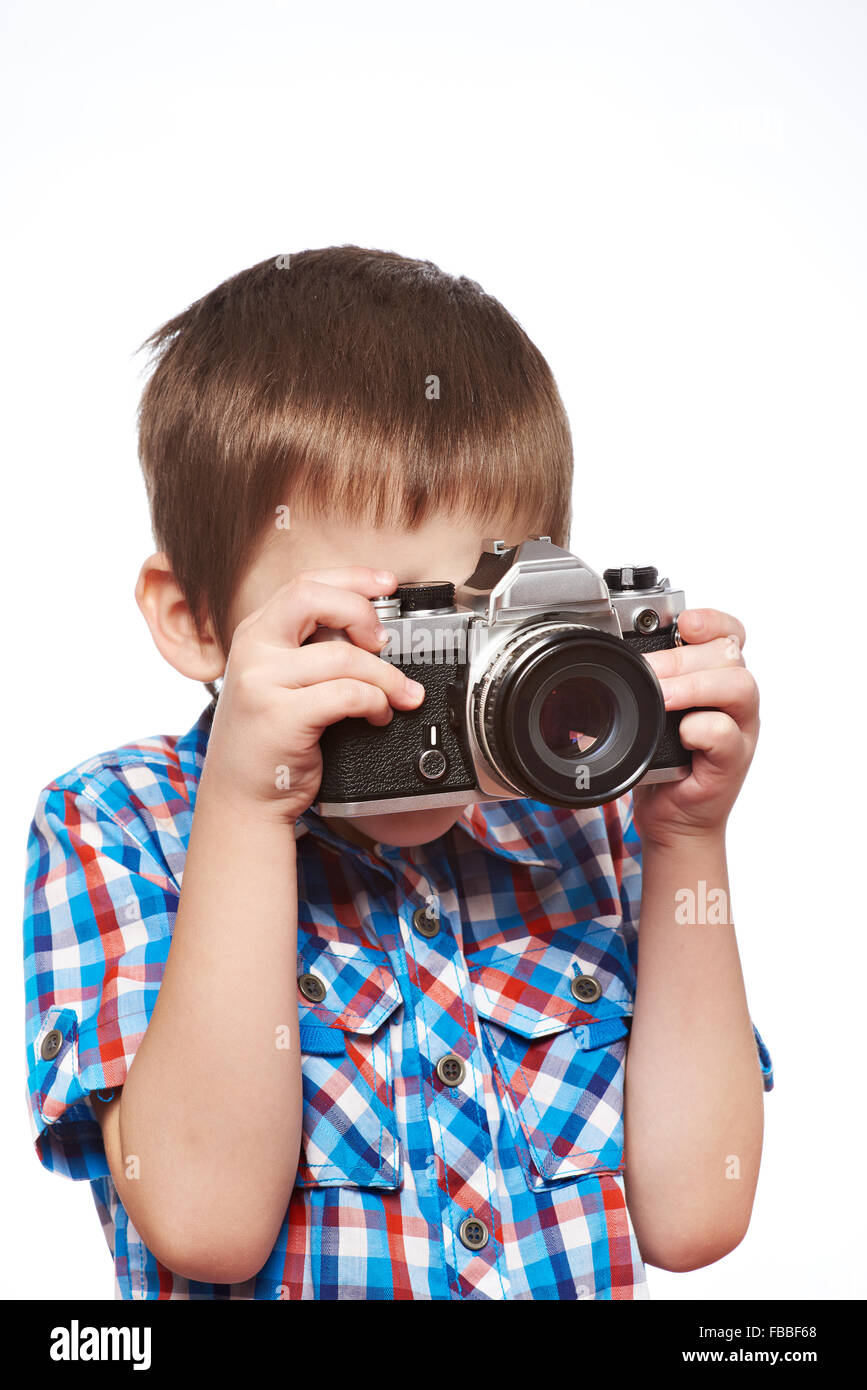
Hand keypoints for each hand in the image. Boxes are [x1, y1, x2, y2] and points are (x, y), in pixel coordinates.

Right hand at [200, 567, 425, 822]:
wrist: (241, 798)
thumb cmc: (270, 741)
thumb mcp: (280, 681)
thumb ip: (311, 651)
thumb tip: (373, 631)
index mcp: (256, 633)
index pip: (305, 583)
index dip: (351, 578)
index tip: (387, 584)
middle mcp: (253, 649)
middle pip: (312, 598)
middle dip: (361, 611)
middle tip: (384, 641)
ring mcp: (262, 682)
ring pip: (344, 656)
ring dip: (386, 676)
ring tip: (398, 696)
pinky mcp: (280, 717)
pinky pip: (347, 694)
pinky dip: (375, 702)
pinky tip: (379, 715)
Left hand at [632, 608, 759, 848]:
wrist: (672, 816)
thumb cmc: (661, 760)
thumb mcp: (650, 710)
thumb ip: (646, 681)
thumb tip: (612, 652)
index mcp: (715, 677)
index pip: (729, 632)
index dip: (711, 620)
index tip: (684, 622)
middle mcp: (734, 699)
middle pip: (730, 654)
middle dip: (684, 658)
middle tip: (649, 673)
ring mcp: (739, 730)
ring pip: (740, 686)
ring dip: (695, 686)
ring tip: (663, 699)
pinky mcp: (732, 762)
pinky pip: (728, 734)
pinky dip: (704, 728)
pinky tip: (683, 734)